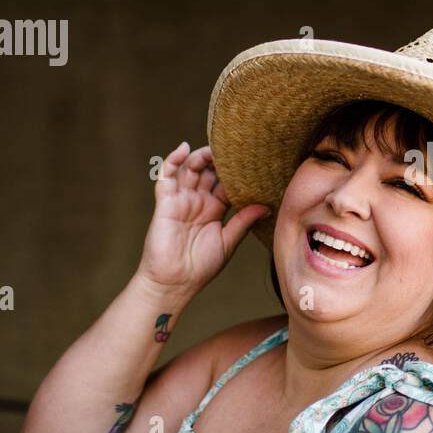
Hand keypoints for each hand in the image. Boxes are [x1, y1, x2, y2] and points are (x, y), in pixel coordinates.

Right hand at [135, 141, 269, 298]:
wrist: (175, 283)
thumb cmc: (201, 266)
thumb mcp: (228, 242)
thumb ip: (243, 221)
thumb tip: (266, 206)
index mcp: (214, 209)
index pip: (225, 182)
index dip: (235, 171)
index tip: (250, 159)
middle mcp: (197, 201)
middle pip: (207, 171)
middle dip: (218, 160)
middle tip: (233, 150)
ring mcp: (180, 200)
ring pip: (189, 169)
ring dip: (199, 157)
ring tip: (213, 150)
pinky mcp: (165, 203)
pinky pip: (166, 177)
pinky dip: (173, 160)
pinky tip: (184, 149)